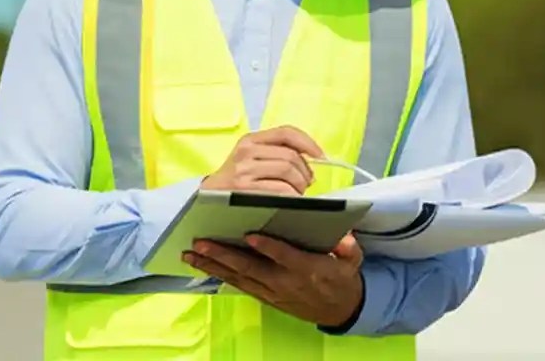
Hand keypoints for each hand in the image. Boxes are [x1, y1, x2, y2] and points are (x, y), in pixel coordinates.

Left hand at [184, 233, 364, 327]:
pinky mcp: (265, 296)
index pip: (285, 256)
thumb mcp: (353, 261)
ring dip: (213, 266)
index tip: (250, 234)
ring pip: (239, 277)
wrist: (339, 310)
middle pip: (251, 268)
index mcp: (308, 269)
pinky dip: (220, 275)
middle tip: (202, 243)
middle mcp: (285, 282)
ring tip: (191, 254)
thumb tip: (344, 238)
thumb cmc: (342, 278)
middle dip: (224, 255)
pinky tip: (204, 267)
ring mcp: (272, 291)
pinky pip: (239, 285)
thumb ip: (349, 249)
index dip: (268, 246)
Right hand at [200, 125, 324, 195]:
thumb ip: (276, 152)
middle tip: (307, 183)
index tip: (321, 156)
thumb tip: (312, 159)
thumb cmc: (236, 180)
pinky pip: (280, 190)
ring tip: (298, 192)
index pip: (286, 132)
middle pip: (291, 156)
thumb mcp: (251, 158)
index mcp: (250, 140)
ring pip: (288, 172)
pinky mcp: (244, 190)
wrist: (208, 199)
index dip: (308, 143)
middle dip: (306, 171)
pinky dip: (292, 196)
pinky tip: (291, 200)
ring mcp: (244, 171)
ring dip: (300, 185)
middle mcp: (246, 152)